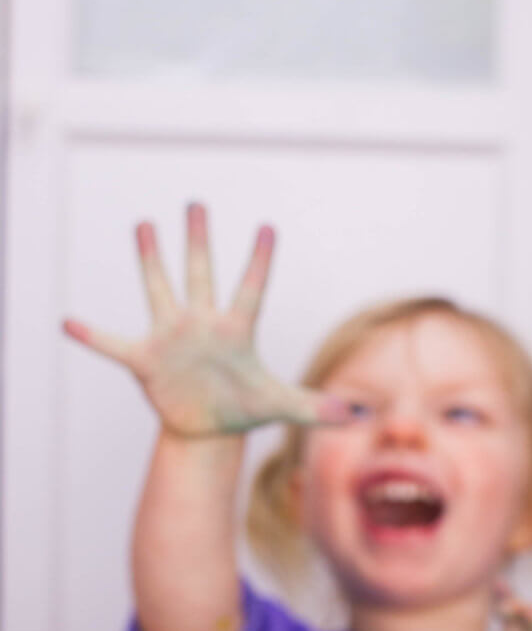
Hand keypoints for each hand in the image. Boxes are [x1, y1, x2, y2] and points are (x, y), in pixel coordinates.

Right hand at [62, 203, 346, 436]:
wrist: (206, 427)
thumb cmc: (243, 407)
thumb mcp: (281, 406)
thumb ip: (319, 408)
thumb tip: (363, 415)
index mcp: (236, 330)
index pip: (252, 289)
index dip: (260, 262)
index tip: (268, 228)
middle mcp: (202, 323)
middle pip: (202, 274)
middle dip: (199, 240)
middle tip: (197, 203)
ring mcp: (172, 336)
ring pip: (160, 289)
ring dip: (151, 261)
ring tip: (144, 225)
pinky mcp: (145, 359)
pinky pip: (113, 343)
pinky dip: (92, 335)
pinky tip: (69, 322)